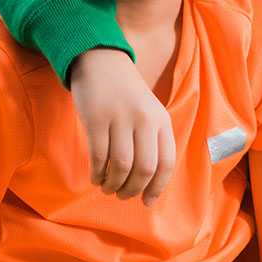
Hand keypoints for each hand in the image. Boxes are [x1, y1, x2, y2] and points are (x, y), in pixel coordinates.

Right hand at [68, 48, 175, 204]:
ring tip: (108, 188)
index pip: (166, 163)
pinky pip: (99, 156)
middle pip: (145, 168)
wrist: (100, 60)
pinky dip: (97, 173)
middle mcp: (145, 120)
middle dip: (134, 190)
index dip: (157, 187)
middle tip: (123, 196)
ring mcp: (121, 118)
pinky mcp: (97, 118)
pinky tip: (95, 178)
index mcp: (161, 120)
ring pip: (122, 166)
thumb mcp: (148, 111)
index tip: (146, 201)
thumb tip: (147, 182)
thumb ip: (151, 141)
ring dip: (114, 185)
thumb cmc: (125, 94)